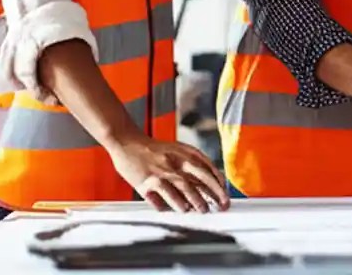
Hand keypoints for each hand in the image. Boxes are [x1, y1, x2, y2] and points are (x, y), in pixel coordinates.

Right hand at [108, 134, 229, 212]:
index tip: (225, 195)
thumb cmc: (154, 149)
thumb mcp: (177, 150)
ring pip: (182, 188)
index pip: (208, 168)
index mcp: (184, 153)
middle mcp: (174, 162)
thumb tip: (210, 185)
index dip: (219, 183)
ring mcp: (160, 172)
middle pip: (199, 178)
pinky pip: (160, 197)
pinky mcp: (145, 182)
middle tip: (221, 206)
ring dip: (194, 201)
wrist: (127, 141)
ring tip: (201, 210)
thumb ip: (193, 164)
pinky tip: (174, 210)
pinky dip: (168, 205)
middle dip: (213, 194)